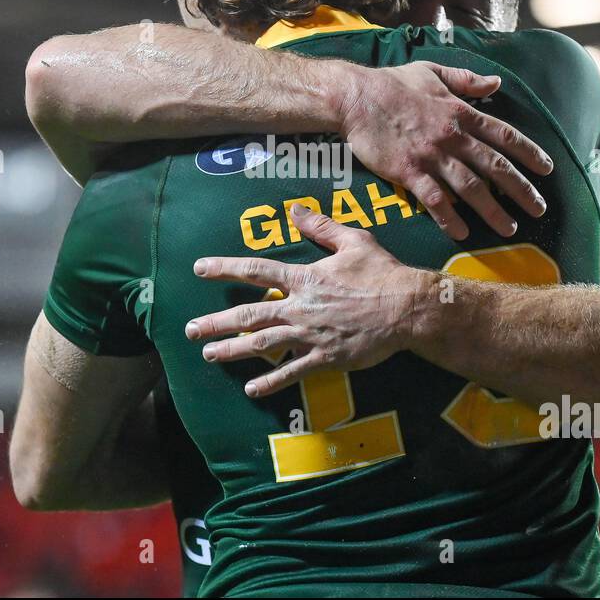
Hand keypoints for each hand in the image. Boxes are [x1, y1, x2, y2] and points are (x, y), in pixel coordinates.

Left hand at [185, 205, 432, 397]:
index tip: (200, 269)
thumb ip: (320, 226)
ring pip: (262, 344)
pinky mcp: (325, 357)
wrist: (407, 308)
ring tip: (209, 354)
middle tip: (191, 329)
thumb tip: (295, 210)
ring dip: (233, 350)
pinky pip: (292, 372)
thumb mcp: (353, 240)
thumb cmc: (382, 272)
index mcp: (305, 277)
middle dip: (217, 322)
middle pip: (250, 314)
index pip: (256, 270)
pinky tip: (251, 388)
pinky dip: (270, 382)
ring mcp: (310, 334)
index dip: (225, 268)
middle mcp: (300, 307)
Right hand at [333, 61, 550, 240]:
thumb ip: (467, 80)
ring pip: (471, 188)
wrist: (356, 97)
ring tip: (509, 229)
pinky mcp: (409, 172)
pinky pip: (435, 200)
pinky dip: (450, 218)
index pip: (505, 136)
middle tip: (539, 210)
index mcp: (462, 112)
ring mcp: (432, 155)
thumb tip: (496, 82)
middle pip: (495, 167)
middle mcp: (453, 136)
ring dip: (493, 211)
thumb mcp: (434, 72)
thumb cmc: (393, 83)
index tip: (546, 170)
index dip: (529, 153)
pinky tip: (462, 233)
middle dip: (521, 190)